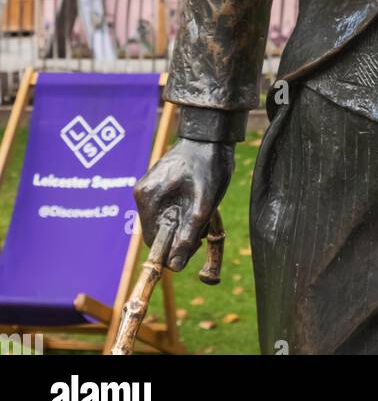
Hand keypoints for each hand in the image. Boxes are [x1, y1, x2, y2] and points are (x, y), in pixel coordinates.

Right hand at [134, 138, 233, 272]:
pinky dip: (184, 212)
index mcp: (147, 198)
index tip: (196, 242)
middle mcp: (143, 194)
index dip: (174, 249)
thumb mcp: (203, 204)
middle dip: (182, 235)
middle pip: (159, 232)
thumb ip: (188, 235)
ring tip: (204, 211)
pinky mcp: (159, 184)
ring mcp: (150, 188)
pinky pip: (168, 209)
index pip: (152, 241)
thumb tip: (175, 266)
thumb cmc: (208, 164)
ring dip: (185, 223)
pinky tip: (198, 201)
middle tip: (203, 227)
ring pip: (166, 221)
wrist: (212, 134)